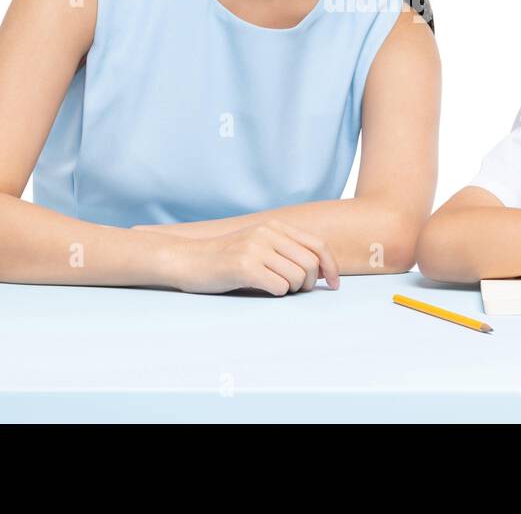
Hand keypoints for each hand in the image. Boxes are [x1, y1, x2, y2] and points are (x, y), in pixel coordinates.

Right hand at [161, 219, 340, 295]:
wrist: (187, 260)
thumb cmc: (224, 259)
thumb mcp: (256, 244)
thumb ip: (284, 249)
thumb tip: (320, 270)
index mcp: (274, 226)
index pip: (318, 245)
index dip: (331, 267)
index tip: (334, 284)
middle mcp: (267, 233)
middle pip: (311, 264)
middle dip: (309, 283)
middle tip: (296, 290)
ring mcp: (256, 248)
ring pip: (297, 277)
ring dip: (291, 290)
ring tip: (273, 288)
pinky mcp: (244, 266)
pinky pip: (279, 287)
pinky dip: (276, 294)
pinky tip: (260, 289)